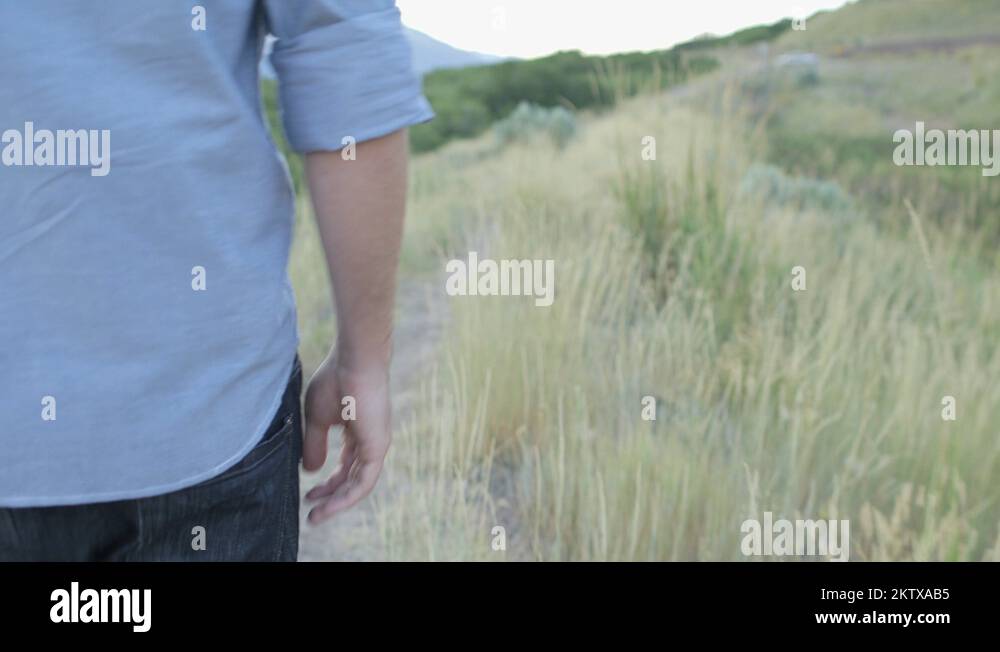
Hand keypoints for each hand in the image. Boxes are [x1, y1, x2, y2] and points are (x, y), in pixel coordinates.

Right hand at [302, 352, 390, 523]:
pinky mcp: (378, 447)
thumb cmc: (335, 381)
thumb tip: (309, 470)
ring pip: (358, 484)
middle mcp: (369, 440)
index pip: (344, 466)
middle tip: (312, 515)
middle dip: (331, 498)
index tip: (308, 495)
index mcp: (356, 432)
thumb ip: (314, 445)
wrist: (353, 363)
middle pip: (351, 478)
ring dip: (337, 503)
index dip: (327, 483)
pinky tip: (330, 505)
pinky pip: (364, 481)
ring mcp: (376, 444)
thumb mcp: (317, 419)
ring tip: (316, 516)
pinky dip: (347, 496)